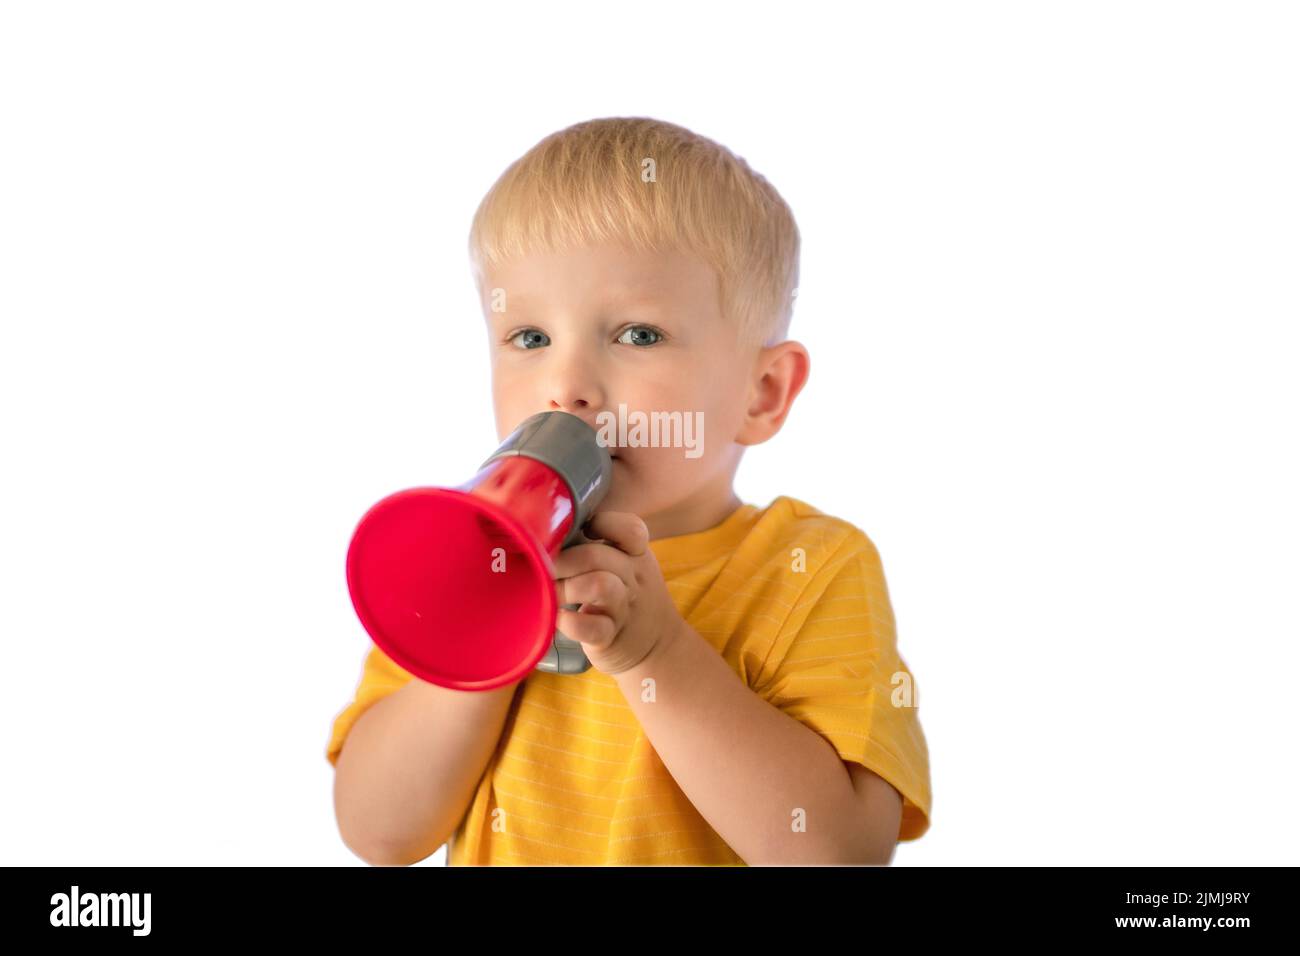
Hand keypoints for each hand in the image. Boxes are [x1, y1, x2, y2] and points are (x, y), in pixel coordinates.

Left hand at [552, 511, 682, 675]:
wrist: (657, 646)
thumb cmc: (628, 597)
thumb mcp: (627, 567)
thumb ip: (599, 546)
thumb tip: (550, 531)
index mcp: (636, 556)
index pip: (630, 529)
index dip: (600, 524)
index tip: (577, 535)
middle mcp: (632, 579)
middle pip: (596, 555)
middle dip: (560, 560)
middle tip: (540, 568)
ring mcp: (623, 609)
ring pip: (599, 586)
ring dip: (564, 588)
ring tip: (548, 593)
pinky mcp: (610, 638)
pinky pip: (592, 628)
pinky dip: (570, 623)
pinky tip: (559, 619)